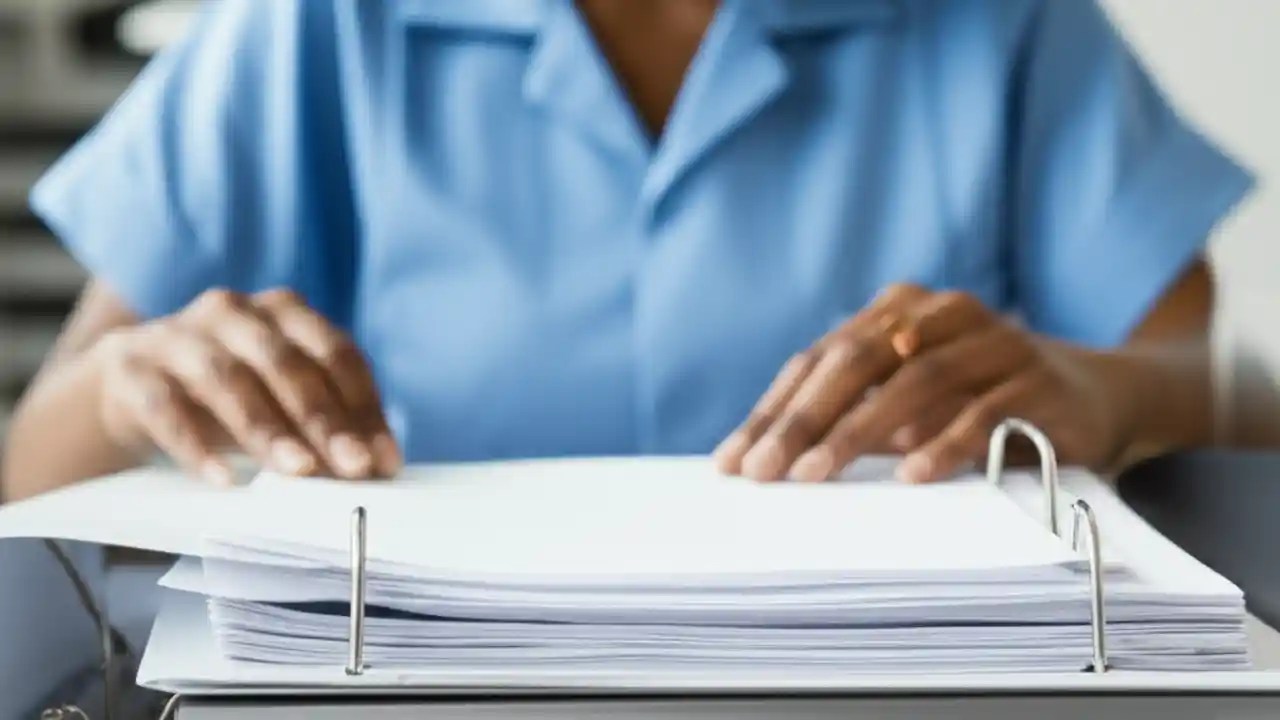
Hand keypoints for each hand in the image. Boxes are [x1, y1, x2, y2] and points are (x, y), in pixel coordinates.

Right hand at [91, 288, 401, 483]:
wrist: (128, 385)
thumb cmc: (226, 395)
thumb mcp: (278, 400)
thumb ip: (324, 425)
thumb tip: (376, 467)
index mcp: (283, 312)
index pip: (335, 354)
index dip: (364, 407)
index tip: (384, 460)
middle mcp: (233, 312)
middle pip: (286, 363)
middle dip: (324, 418)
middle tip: (353, 467)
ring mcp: (178, 336)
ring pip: (229, 380)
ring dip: (267, 429)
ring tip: (297, 472)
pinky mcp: (132, 369)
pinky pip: (167, 408)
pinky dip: (197, 445)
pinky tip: (224, 480)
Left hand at [714, 284, 1139, 482]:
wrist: (1090, 394)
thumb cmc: (974, 400)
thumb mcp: (905, 401)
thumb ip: (849, 414)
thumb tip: (768, 457)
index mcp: (898, 310)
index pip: (820, 359)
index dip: (774, 410)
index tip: (735, 461)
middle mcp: (941, 314)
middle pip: (857, 361)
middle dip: (803, 420)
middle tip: (766, 471)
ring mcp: (993, 341)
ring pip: (915, 380)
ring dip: (860, 431)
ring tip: (818, 473)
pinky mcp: (1038, 380)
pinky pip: (985, 410)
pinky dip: (945, 442)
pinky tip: (912, 474)